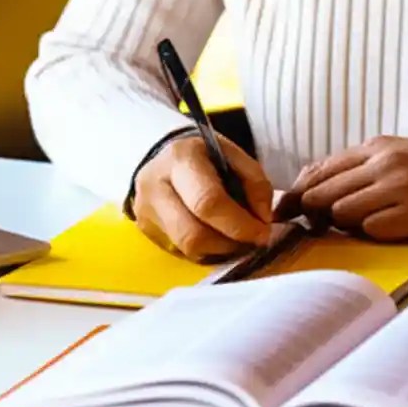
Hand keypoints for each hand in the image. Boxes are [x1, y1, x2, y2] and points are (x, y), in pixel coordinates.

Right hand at [132, 134, 274, 261]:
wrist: (165, 156)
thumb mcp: (235, 155)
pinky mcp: (145, 228)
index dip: (239, 224)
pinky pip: (180, 251)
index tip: (262, 232)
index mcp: (181, 159)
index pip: (207, 202)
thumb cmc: (205, 156)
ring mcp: (145, 210)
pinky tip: (213, 234)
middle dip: (229, 244)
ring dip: (218, 249)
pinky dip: (204, 249)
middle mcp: (155, 186)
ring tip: (232, 237)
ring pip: (186, 248)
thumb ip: (256, 183)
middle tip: (250, 241)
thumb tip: (262, 219)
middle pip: (192, 234)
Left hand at [284, 136, 407, 240]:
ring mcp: (402, 187)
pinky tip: (387, 231)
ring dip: (343, 226)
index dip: (296, 194)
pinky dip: (371, 235)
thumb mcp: (404, 155)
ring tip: (362, 227)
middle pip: (321, 193)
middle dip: (312, 214)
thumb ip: (362, 168)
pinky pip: (371, 229)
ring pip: (340, 212)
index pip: (318, 171)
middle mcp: (385, 162)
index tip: (286, 212)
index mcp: (378, 146)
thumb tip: (313, 185)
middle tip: (317, 228)